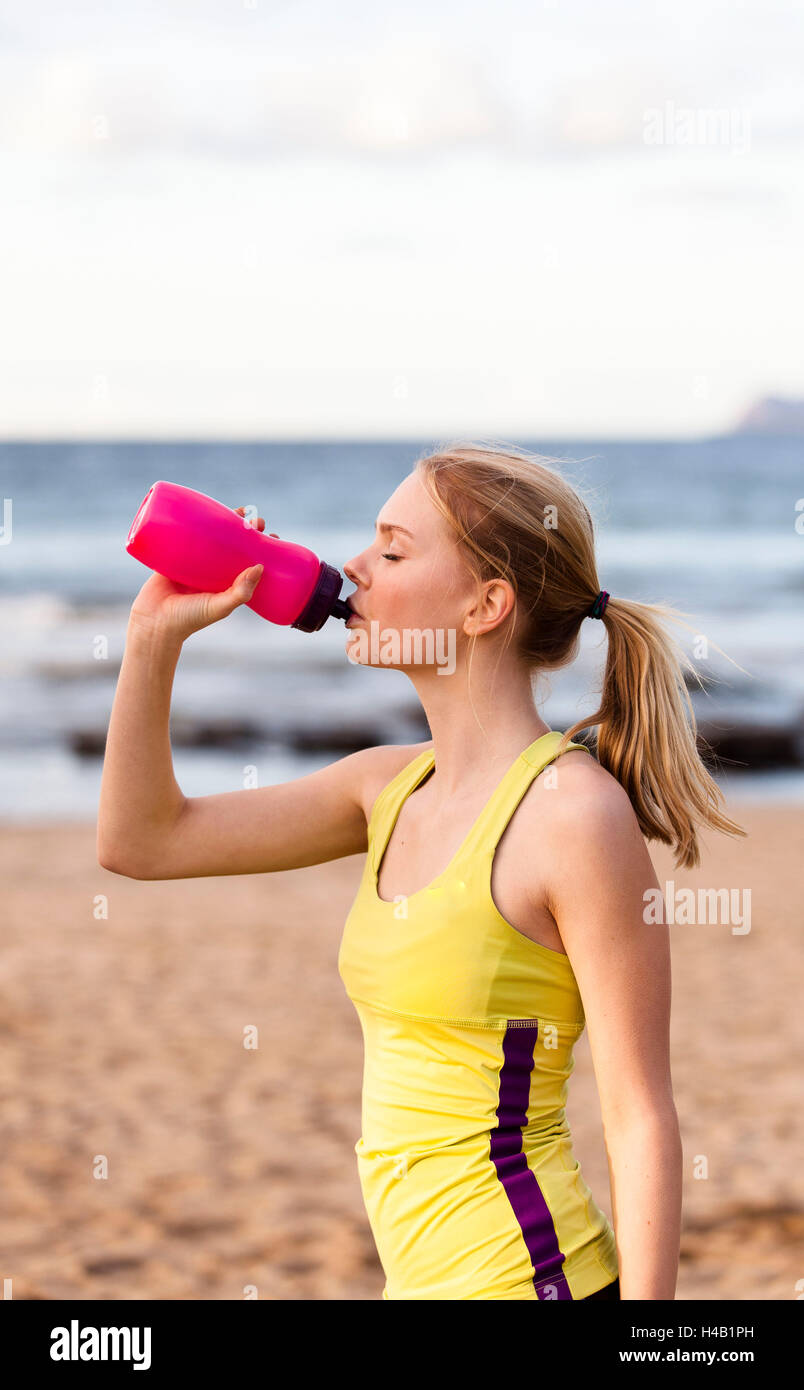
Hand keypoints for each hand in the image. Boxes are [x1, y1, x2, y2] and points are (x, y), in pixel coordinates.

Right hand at [129, 502, 273, 641]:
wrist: (153, 621)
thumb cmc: (189, 618)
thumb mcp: (220, 606)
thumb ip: (240, 592)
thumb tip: (260, 567)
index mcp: (227, 584)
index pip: (249, 562)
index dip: (262, 549)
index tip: (273, 537)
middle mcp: (213, 572)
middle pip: (234, 546)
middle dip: (247, 532)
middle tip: (257, 521)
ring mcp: (195, 563)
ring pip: (214, 538)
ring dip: (226, 523)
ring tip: (240, 511)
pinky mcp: (176, 556)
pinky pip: (188, 536)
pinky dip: (197, 523)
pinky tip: (206, 510)